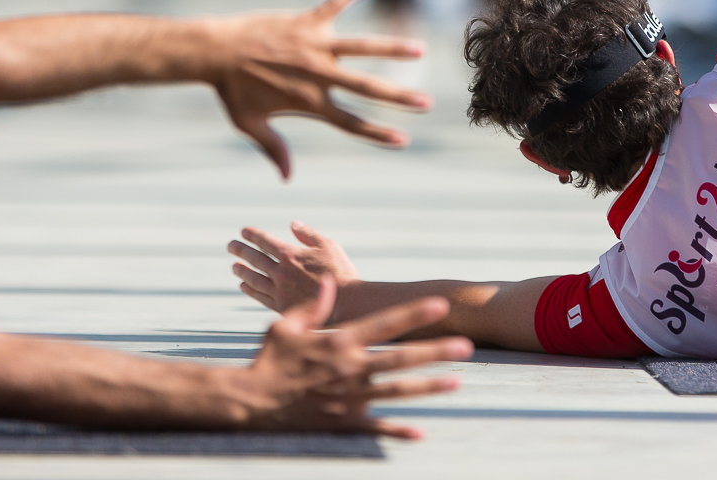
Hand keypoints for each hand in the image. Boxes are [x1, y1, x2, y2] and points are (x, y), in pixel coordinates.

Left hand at [203, 0, 431, 178]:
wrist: (215, 52)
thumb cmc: (231, 91)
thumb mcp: (250, 125)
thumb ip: (274, 149)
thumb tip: (286, 178)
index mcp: (309, 103)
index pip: (351, 123)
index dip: (378, 134)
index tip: (403, 141)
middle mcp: (318, 75)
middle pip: (367, 88)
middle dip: (399, 97)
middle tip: (427, 103)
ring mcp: (314, 46)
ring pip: (361, 46)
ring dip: (392, 47)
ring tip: (419, 49)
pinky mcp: (306, 22)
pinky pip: (335, 2)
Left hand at [230, 222, 359, 315]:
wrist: (346, 303)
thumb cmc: (340, 272)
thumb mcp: (328, 245)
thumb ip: (308, 234)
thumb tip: (293, 224)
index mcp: (290, 254)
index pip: (265, 241)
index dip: (253, 235)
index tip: (243, 231)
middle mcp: (280, 272)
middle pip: (255, 259)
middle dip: (241, 250)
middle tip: (230, 246)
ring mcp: (279, 291)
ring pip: (254, 278)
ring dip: (242, 270)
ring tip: (234, 266)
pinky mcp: (281, 307)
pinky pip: (260, 297)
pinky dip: (250, 290)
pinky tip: (244, 286)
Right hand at [232, 279, 471, 438]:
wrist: (250, 402)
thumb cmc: (268, 360)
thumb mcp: (285, 326)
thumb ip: (313, 305)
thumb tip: (331, 282)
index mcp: (338, 341)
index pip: (384, 324)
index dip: (414, 313)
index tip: (439, 305)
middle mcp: (349, 368)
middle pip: (401, 358)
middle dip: (435, 351)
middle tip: (466, 347)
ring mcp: (349, 397)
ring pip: (397, 391)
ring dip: (429, 387)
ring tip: (457, 383)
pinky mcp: (343, 421)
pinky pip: (375, 428)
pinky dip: (398, 431)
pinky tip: (420, 433)